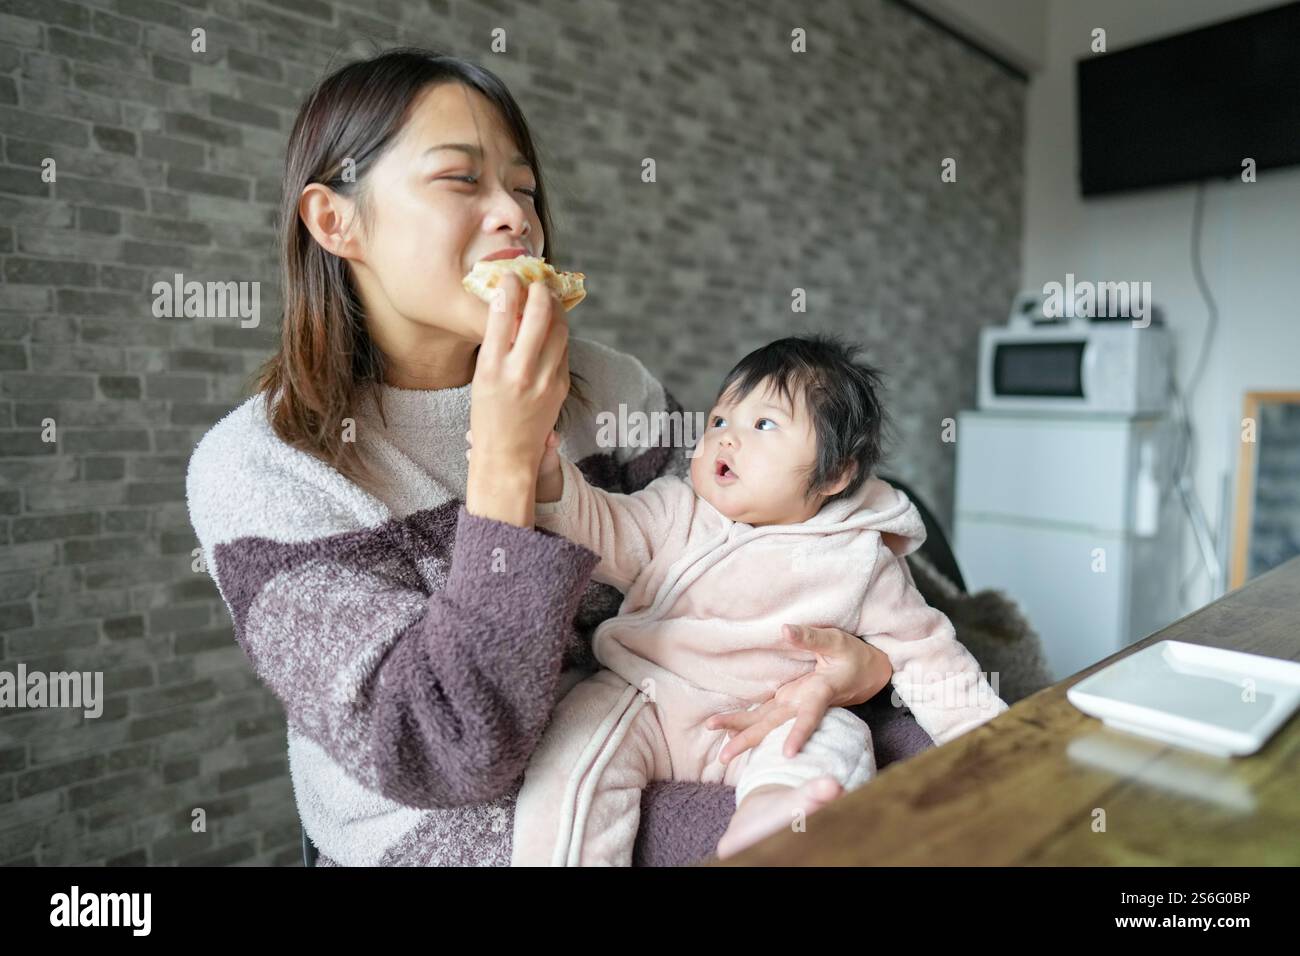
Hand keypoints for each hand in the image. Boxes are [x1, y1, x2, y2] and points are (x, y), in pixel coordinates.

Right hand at [464, 274, 569, 524]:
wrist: (508, 454)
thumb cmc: (487, 413)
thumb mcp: (481, 376)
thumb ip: (497, 343)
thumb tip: (511, 305)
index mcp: (491, 366)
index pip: (503, 313)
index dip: (510, 286)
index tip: (511, 276)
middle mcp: (520, 371)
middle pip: (538, 314)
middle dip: (539, 290)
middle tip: (536, 282)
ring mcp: (545, 380)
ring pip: (559, 329)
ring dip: (555, 308)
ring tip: (548, 299)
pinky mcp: (562, 387)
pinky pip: (564, 349)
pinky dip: (559, 333)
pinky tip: (552, 327)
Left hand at [705, 624, 893, 762]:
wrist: (866, 673)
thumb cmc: (853, 655)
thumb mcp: (836, 642)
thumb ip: (810, 637)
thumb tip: (784, 630)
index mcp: (820, 693)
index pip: (809, 716)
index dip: (799, 733)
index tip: (788, 753)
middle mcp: (803, 704)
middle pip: (774, 727)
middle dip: (749, 741)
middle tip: (723, 758)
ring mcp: (794, 706)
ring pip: (765, 724)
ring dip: (741, 734)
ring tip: (718, 752)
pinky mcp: (789, 703)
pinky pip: (765, 716)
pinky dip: (746, 724)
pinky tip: (728, 733)